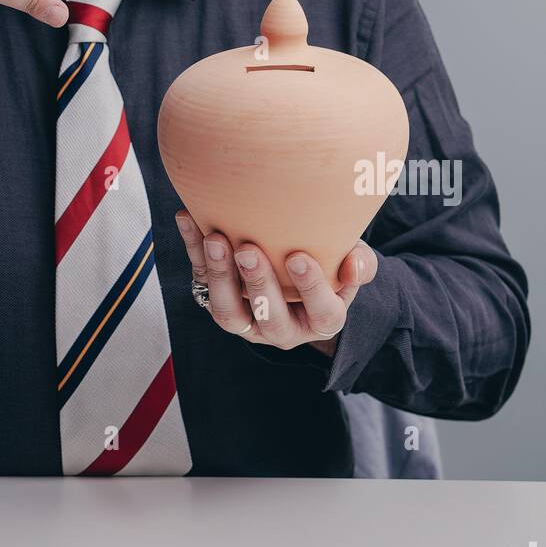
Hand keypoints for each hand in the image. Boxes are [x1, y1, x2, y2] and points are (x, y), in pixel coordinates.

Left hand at [175, 211, 376, 355]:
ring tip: (215, 239)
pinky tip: (188, 218)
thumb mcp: (351, 264)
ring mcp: (247, 319)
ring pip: (228, 312)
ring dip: (219, 276)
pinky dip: (193, 249)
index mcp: (321, 320)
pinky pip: (200, 279)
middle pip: (270, 318)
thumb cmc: (329, 263)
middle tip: (248, 250)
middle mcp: (281, 328)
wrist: (297, 264)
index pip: (322, 313)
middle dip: (258, 284)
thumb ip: (359, 264)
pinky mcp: (218, 299)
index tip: (299, 256)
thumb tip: (352, 262)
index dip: (311, 288)